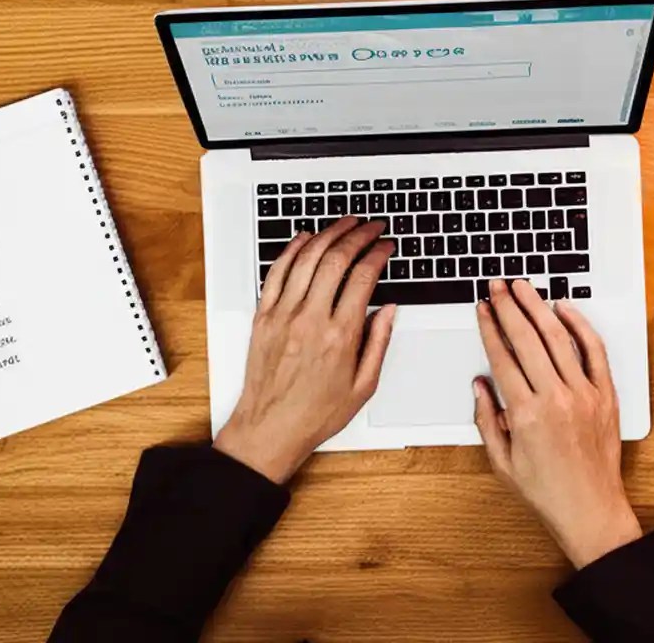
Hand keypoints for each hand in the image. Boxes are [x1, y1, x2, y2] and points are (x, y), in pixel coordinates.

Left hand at [213, 217, 396, 483]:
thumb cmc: (315, 413)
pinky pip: (277, 272)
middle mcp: (310, 320)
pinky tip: (305, 238)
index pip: (363, 277)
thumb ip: (379, 343)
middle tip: (371, 227)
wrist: (270, 428)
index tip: (386, 246)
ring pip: (307, 258)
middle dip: (358, 235)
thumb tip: (390, 310)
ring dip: (328, 234)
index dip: (378, 254)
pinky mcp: (263, 317)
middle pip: (336, 259)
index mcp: (340, 336)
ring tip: (344, 224)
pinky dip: (292, 249)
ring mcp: (283, 315)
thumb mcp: (364, 385)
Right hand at [473, 279, 640, 568]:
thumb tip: (479, 384)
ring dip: (538, 307)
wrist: (590, 510)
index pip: (502, 357)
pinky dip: (580, 326)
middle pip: (527, 339)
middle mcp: (556, 398)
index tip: (481, 309)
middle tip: (497, 286)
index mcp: (526, 414)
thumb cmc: (546, 491)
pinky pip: (594, 351)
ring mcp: (584, 394)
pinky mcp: (606, 395)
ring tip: (524, 288)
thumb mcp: (501, 461)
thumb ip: (486, 419)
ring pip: (558, 338)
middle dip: (508, 307)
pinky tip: (565, 310)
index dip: (489, 328)